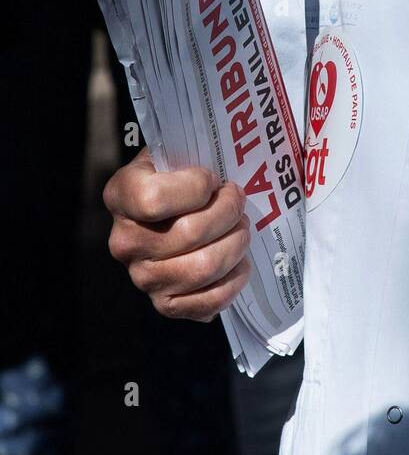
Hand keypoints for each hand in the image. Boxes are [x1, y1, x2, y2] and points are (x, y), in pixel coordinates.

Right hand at [104, 149, 250, 321]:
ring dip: (235, 244)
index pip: (155, 198)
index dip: (196, 187)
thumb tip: (237, 150)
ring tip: (241, 228)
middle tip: (239, 202)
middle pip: (190, 233)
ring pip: (203, 268)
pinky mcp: (165, 304)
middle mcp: (124, 241)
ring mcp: (143, 277)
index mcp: (121, 195)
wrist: (168, 211)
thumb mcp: (176, 151)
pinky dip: (234, 280)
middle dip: (229, 213)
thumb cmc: (178, 176)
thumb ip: (193, 151)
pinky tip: (239, 262)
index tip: (213, 179)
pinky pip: (209, 302)